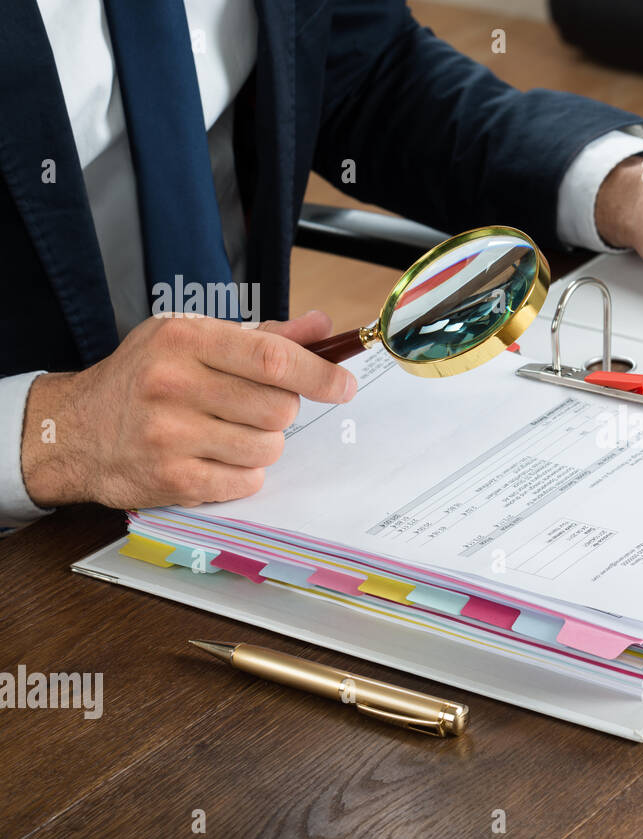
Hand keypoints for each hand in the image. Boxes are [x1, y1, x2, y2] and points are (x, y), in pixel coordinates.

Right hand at [21, 310, 355, 509]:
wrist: (74, 430)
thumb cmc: (142, 378)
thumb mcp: (192, 338)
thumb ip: (262, 335)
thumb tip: (321, 328)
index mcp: (185, 340)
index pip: (273, 358)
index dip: (320, 374)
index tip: (344, 385)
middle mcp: (174, 384)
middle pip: (280, 408)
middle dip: (282, 411)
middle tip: (255, 407)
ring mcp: (171, 434)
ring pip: (268, 448)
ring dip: (262, 444)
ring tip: (227, 432)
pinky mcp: (171, 478)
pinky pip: (246, 482)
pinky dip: (243, 474)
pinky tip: (214, 457)